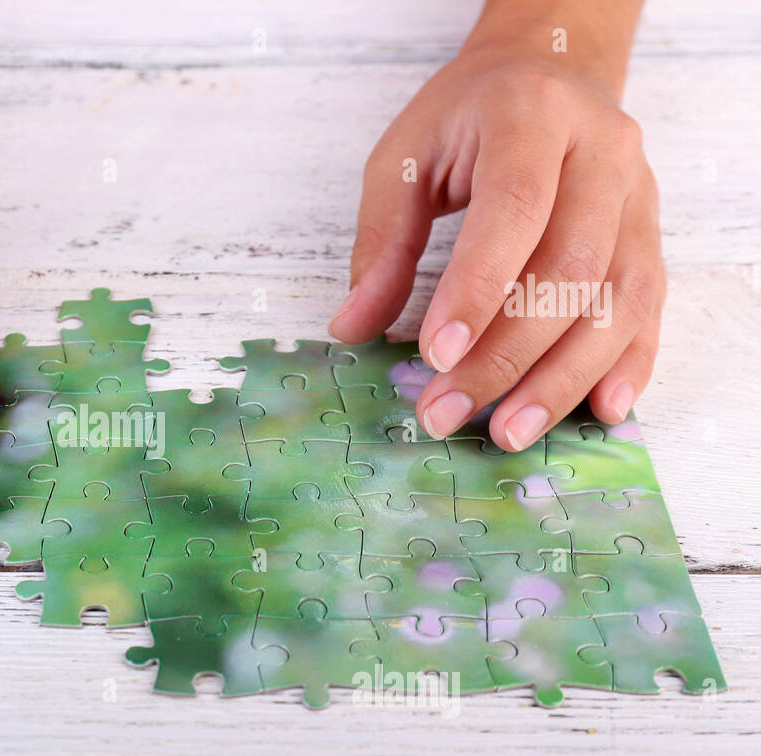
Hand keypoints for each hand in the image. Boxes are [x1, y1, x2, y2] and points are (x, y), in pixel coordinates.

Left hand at [331, 2, 661, 450]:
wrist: (547, 74)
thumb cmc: (467, 119)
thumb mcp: (405, 160)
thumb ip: (380, 243)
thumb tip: (352, 326)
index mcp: (533, 117)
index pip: (514, 211)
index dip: (476, 291)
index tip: (434, 357)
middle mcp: (603, 153)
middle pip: (570, 269)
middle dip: (506, 355)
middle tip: (448, 412)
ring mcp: (639, 197)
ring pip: (618, 301)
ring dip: (563, 378)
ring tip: (508, 432)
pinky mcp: (652, 236)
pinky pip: (651, 310)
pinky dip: (628, 366)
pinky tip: (599, 411)